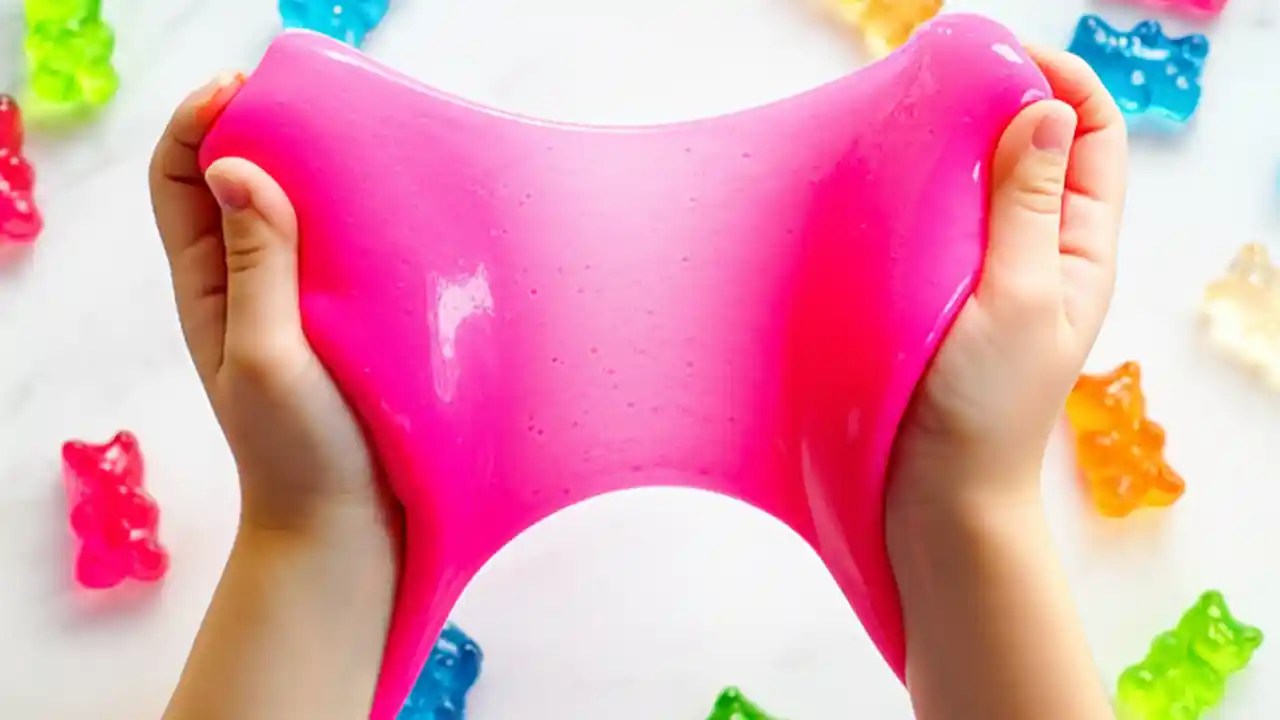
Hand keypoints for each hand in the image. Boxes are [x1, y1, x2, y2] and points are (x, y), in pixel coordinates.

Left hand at [149, 73, 392, 537]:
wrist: (349, 525)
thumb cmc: (297, 451)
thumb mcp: (266, 354)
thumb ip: (254, 264)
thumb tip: (235, 167)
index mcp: (208, 284)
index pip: (179, 180)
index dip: (198, 123)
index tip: (247, 87)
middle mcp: (247, 282)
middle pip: (234, 180)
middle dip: (262, 128)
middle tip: (313, 101)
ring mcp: (299, 300)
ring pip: (295, 210)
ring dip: (316, 168)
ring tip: (358, 142)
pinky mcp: (350, 317)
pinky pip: (346, 247)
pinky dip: (359, 214)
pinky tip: (395, 206)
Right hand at [888, 47, 1127, 510]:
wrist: (938, 497)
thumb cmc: (988, 411)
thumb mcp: (1020, 298)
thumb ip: (1028, 206)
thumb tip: (1046, 109)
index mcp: (1079, 247)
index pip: (1090, 134)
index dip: (1059, 80)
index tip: (997, 56)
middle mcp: (1036, 249)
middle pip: (1034, 144)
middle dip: (998, 98)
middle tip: (939, 77)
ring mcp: (983, 270)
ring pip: (978, 179)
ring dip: (952, 141)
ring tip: (908, 119)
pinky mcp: (932, 291)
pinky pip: (934, 220)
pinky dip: (918, 188)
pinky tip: (885, 181)